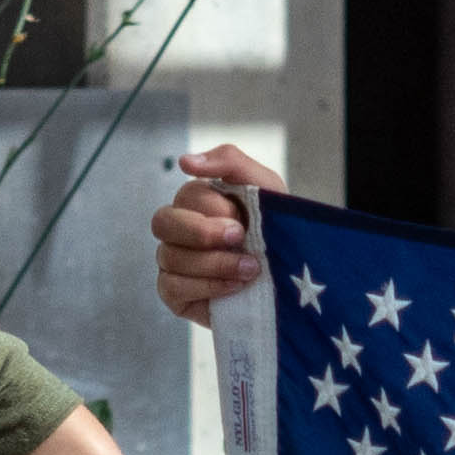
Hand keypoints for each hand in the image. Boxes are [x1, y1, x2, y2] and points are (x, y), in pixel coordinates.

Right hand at [148, 142, 287, 321]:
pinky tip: (235, 286)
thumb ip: (229, 160)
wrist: (292, 272)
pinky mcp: (175, 293)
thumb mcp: (263, 184)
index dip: (215, 210)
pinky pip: (171, 287)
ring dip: (214, 264)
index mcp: (196, 201)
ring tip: (250, 269)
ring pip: (170, 257)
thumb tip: (184, 162)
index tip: (244, 222)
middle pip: (162, 223)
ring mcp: (173, 262)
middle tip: (239, 239)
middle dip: (202, 233)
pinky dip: (206, 286)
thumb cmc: (275, 226)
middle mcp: (178, 230)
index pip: (186, 197)